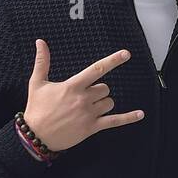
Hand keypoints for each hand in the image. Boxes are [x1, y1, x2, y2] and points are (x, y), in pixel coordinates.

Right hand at [23, 41, 143, 151]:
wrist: (36, 136)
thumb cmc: (37, 109)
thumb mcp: (37, 83)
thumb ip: (42, 62)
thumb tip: (40, 42)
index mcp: (72, 86)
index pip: (97, 69)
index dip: (113, 60)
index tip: (126, 54)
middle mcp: (83, 99)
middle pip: (104, 88)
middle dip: (98, 91)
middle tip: (84, 97)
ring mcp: (89, 114)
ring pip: (109, 102)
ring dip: (103, 103)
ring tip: (88, 108)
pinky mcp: (92, 128)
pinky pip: (115, 121)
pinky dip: (128, 118)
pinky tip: (140, 114)